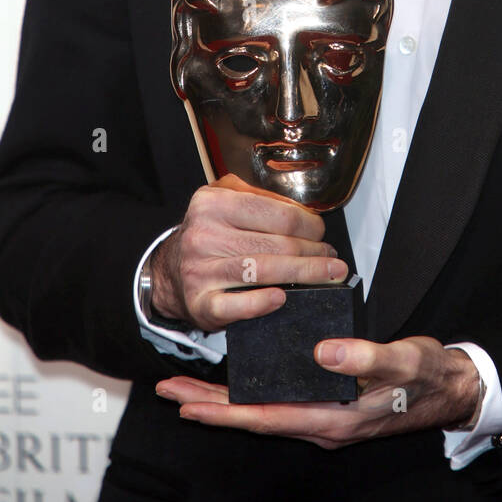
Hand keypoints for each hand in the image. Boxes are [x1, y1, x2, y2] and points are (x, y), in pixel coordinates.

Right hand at [150, 174, 346, 332]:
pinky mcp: (201, 303)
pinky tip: (283, 298)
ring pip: (263, 270)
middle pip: (276, 243)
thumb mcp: (225, 199)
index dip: (309, 225)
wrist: (170, 271)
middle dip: (313, 252)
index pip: (277, 213)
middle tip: (331, 258)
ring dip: (303, 274)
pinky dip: (262, 303)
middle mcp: (204, 235)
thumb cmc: (208, 234)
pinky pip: (236, 305)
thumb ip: (260, 197)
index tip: (322, 233)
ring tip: (326, 275)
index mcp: (213, 203)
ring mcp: (200, 270)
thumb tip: (304, 212)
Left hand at [156, 337, 480, 448]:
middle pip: (254, 417)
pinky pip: (280, 401)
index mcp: (333, 420)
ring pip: (264, 410)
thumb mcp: (402, 362)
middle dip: (210, 407)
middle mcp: (322, 423)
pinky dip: (253, 392)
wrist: (451, 388)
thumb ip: (366, 357)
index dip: (224, 413)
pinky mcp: (329, 404)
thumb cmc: (428, 377)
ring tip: (189, 388)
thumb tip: (324, 353)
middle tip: (170, 391)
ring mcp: (325, 415)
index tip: (187, 404)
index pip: (266, 418)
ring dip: (226, 401)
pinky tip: (240, 381)